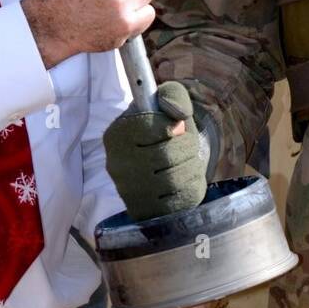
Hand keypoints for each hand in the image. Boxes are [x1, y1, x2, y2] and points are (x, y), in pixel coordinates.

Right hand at [103, 80, 208, 219]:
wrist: (161, 159)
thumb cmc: (165, 125)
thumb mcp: (167, 99)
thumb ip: (173, 96)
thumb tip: (178, 117)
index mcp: (116, 135)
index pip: (150, 126)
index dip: (172, 125)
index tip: (176, 126)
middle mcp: (116, 166)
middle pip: (167, 155)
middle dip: (187, 146)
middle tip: (186, 144)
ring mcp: (129, 192)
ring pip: (176, 179)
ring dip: (192, 165)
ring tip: (187, 160)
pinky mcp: (146, 211)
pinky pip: (182, 199)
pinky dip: (193, 184)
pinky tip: (185, 178)